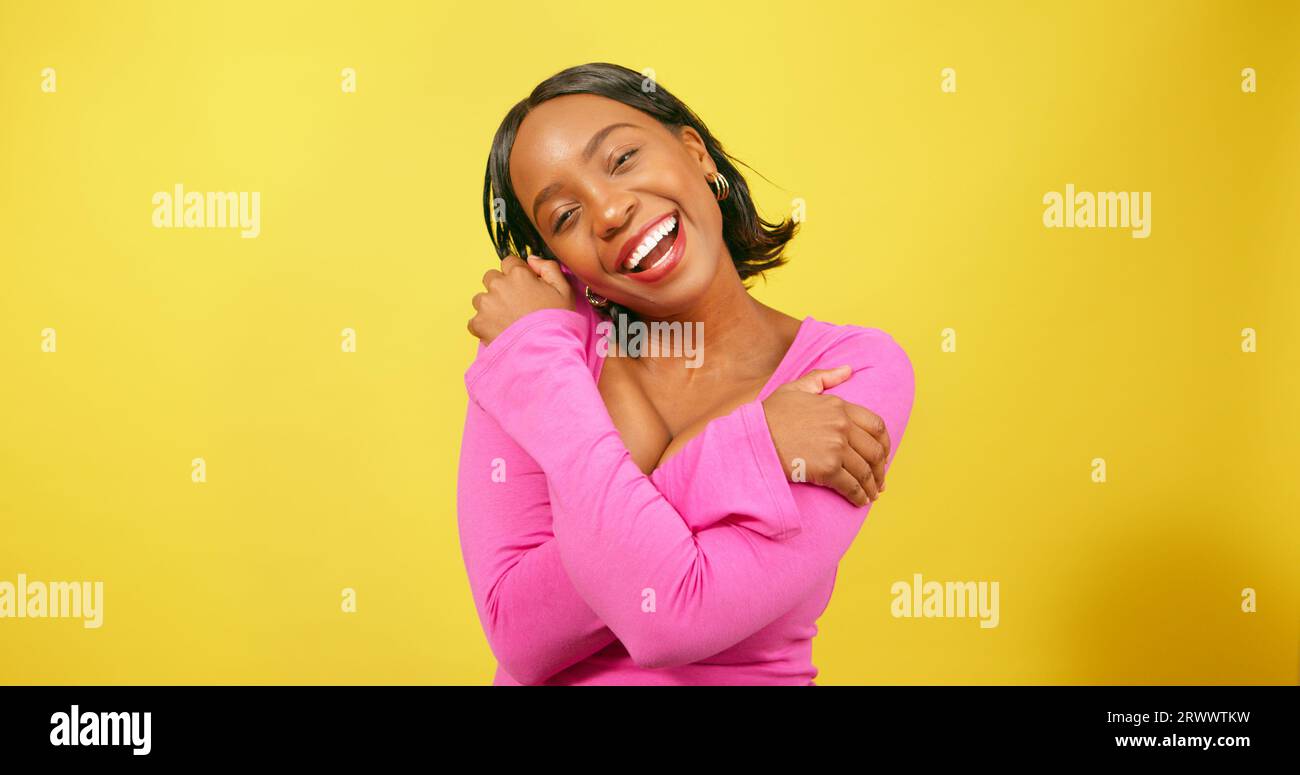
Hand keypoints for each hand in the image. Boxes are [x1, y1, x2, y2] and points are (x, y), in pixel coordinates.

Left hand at [467, 255, 574, 345]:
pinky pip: (475, 320)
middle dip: (501, 288)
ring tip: (507, 322)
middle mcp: (499, 285)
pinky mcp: (478, 324)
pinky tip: (500, 333)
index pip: (509, 262)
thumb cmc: (557, 323)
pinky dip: (484, 326)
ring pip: (481, 299)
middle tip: (516, 306)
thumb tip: (531, 259)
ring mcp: (486, 304)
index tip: (524, 287)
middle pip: (491, 278)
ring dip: (491, 306)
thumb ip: (549, 268)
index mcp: (519, 274)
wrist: (546, 353)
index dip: (517, 274)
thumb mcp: (564, 290)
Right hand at [760, 366, 891, 506]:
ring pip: (865, 471)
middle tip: (879, 480)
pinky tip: (860, 501)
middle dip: (880, 469)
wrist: (753, 438)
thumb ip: (824, 377)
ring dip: (871, 486)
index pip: (876, 425)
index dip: (884, 443)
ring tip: (871, 495)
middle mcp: (842, 426)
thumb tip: (848, 369)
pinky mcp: (827, 469)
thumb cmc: (771, 414)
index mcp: (839, 407)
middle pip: (875, 451)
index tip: (883, 455)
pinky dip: (859, 496)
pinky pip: (851, 485)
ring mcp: (836, 448)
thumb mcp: (796, 388)